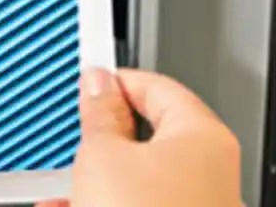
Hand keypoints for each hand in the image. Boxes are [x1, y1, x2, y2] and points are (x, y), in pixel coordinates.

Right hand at [38, 68, 241, 206]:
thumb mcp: (103, 155)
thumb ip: (100, 114)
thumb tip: (99, 85)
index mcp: (203, 137)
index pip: (157, 86)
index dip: (116, 80)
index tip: (89, 81)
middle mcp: (209, 172)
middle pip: (149, 134)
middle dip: (105, 138)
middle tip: (79, 138)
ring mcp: (195, 205)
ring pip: (140, 176)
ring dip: (98, 178)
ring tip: (67, 187)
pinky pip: (137, 204)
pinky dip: (105, 202)